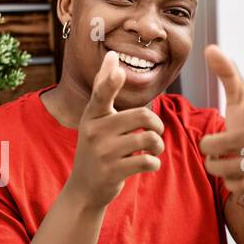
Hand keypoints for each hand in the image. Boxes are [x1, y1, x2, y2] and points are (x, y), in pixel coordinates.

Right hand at [64, 49, 165, 209]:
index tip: (120, 72)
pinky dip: (154, 163)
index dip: (111, 82)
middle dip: (157, 125)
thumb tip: (112, 55)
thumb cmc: (97, 146)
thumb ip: (105, 88)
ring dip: (158, 146)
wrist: (85, 188)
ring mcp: (102, 152)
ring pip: (149, 139)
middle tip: (156, 133)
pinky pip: (148, 161)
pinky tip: (148, 163)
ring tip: (153, 150)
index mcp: (92, 114)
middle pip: (142, 116)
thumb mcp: (96, 118)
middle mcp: (94, 130)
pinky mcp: (112, 172)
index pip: (101, 93)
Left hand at [198, 44, 243, 197]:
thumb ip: (228, 75)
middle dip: (213, 146)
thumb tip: (210, 48)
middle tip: (206, 146)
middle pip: (237, 141)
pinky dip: (229, 182)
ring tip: (214, 162)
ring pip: (236, 166)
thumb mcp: (240, 101)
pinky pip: (241, 185)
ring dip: (217, 166)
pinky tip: (230, 176)